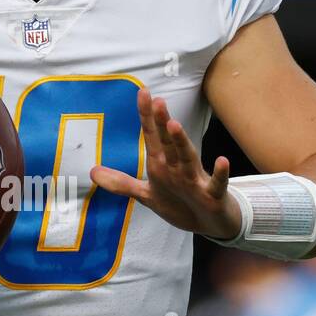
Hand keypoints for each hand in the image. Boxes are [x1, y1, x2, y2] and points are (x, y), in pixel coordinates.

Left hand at [90, 87, 242, 237]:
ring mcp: (195, 180)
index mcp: (162, 165)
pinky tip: (222, 161)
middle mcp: (178, 168)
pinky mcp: (212, 196)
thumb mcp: (147, 195)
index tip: (142, 92)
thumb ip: (121, 183)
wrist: (210, 224)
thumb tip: (93, 172)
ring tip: (175, 125)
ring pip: (188, 158)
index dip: (146, 116)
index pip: (152, 136)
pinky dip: (220, 174)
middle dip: (161, 123)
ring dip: (181, 142)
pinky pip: (217, 184)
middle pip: (168, 143)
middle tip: (156, 101)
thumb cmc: (180, 204)